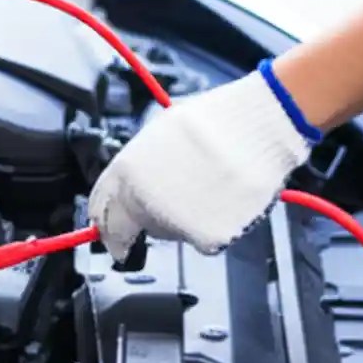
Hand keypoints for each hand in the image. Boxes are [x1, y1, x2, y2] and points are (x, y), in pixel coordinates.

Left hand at [87, 71, 313, 257]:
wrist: (259, 127)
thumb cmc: (216, 122)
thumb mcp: (160, 132)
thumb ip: (138, 165)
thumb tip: (126, 187)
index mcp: (126, 171)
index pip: (103, 212)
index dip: (106, 225)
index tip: (109, 235)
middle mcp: (144, 199)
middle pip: (138, 226)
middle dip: (151, 219)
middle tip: (179, 200)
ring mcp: (174, 221)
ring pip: (171, 234)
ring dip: (184, 219)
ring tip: (208, 185)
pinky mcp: (205, 237)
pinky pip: (205, 241)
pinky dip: (216, 227)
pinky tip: (225, 199)